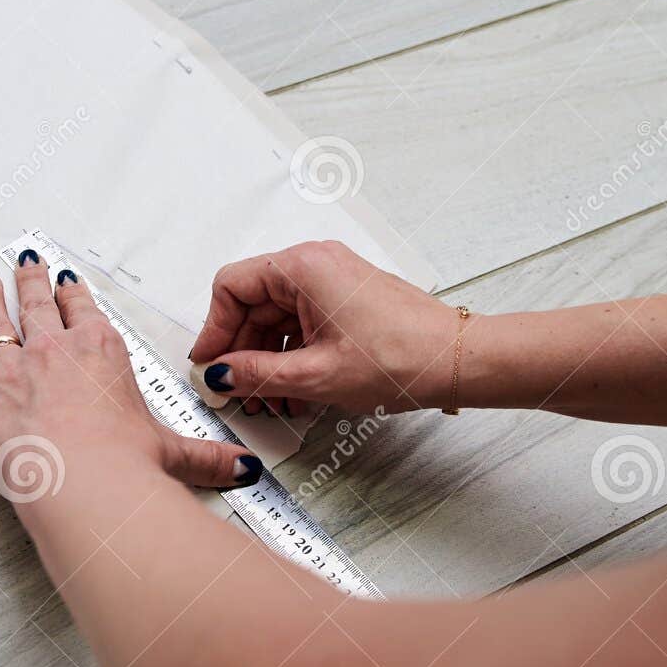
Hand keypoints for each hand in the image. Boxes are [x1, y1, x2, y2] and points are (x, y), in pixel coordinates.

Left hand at [0, 253, 263, 499]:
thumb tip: (243, 468)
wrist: (88, 489)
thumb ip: (207, 458)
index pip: (84, 312)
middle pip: (37, 306)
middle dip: (27, 281)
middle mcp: (54, 354)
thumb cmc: (128, 467)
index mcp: (101, 354)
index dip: (72, 293)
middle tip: (20, 261)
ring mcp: (10, 377)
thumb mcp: (176, 458)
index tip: (65, 278)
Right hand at [190, 240, 459, 413]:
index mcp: (302, 268)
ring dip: (267, 360)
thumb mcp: (314, 375)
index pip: (232, 286)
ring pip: (278, 318)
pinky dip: (292, 356)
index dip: (214, 328)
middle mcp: (315, 266)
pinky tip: (294, 392)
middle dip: (241, 351)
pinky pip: (303, 324)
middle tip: (235, 390)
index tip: (209, 363)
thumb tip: (221, 374)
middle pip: (253, 304)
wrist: (457, 361)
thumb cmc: (401, 357)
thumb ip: (256, 374)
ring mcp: (333, 282)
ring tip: (268, 401)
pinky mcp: (347, 301)